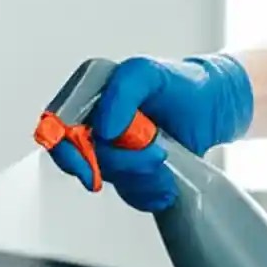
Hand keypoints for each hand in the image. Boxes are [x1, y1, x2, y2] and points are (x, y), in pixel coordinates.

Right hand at [48, 54, 253, 211]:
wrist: (211, 108)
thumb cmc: (180, 84)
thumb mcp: (149, 73)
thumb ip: (123, 90)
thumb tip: (104, 128)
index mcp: (88, 93)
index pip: (55, 127)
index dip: (66, 151)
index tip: (89, 167)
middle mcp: (92, 122)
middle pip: (80, 160)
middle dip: (118, 165)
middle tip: (152, 155)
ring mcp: (110, 149)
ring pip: (108, 179)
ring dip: (140, 177)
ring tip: (166, 158)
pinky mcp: (128, 171)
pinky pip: (129, 193)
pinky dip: (149, 190)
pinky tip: (166, 177)